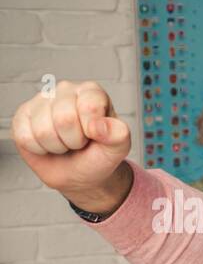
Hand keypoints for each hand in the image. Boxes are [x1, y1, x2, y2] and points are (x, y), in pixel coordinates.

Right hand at [11, 80, 132, 213]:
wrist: (80, 174)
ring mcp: (41, 101)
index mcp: (92, 91)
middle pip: (64, 119)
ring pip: (43, 130)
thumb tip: (99, 125)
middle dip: (74, 141)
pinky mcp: (22, 116)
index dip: (92, 131)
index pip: (89, 107)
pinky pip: (26, 138)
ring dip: (57, 146)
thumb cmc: (98, 155)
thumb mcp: (118, 148)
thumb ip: (118, 135)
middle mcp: (65, 90)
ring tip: (65, 144)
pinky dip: (39, 150)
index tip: (96, 136)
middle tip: (80, 142)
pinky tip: (48, 145)